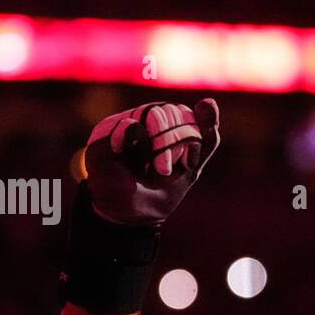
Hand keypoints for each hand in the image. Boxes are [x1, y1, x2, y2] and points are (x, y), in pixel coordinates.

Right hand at [83, 98, 220, 225]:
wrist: (131, 214)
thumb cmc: (161, 190)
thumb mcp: (191, 167)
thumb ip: (206, 138)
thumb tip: (209, 100)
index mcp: (167, 124)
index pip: (186, 114)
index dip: (193, 136)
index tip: (189, 164)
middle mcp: (145, 118)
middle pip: (171, 111)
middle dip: (176, 144)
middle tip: (167, 171)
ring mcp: (125, 122)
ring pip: (153, 114)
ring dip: (161, 145)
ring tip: (159, 169)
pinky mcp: (105, 132)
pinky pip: (130, 125)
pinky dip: (138, 142)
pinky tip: (135, 159)